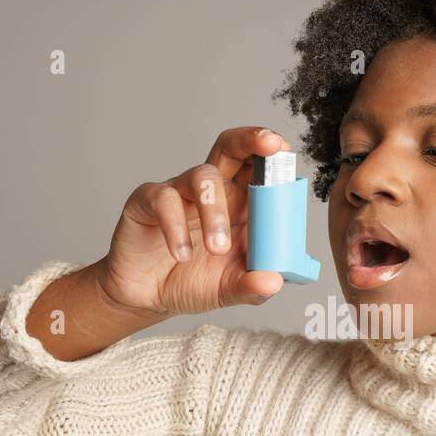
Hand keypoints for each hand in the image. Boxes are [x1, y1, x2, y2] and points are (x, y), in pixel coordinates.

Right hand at [96, 126, 290, 315]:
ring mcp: (180, 192)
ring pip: (203, 177)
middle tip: (271, 147)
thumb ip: (252, 287)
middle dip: (252, 140)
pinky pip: (165, 199)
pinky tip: (182, 255)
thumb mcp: (229, 290)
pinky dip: (177, 228)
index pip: (259, 171)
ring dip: (216, 212)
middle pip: (231, 148)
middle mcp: (211, 191)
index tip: (288, 157)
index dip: (274, 160)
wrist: (146, 296)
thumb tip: (273, 282)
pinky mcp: (148, 201)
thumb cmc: (191, 281)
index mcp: (239, 205)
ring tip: (218, 249)